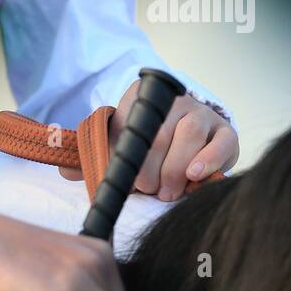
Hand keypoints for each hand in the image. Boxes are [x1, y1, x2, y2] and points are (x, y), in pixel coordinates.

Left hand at [58, 84, 239, 200]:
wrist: (189, 138)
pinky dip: (209, 160)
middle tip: (146, 189)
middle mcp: (174, 100)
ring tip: (167, 192)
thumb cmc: (148, 147)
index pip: (130, 122)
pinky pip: (222, 142)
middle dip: (151, 168)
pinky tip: (195, 175)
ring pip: (190, 134)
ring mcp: (202, 113)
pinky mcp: (226, 132)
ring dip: (176, 168)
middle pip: (160, 132)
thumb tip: (65, 174)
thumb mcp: (119, 147)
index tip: (127, 179)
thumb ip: (95, 158)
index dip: (127, 154)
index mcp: (142, 98)